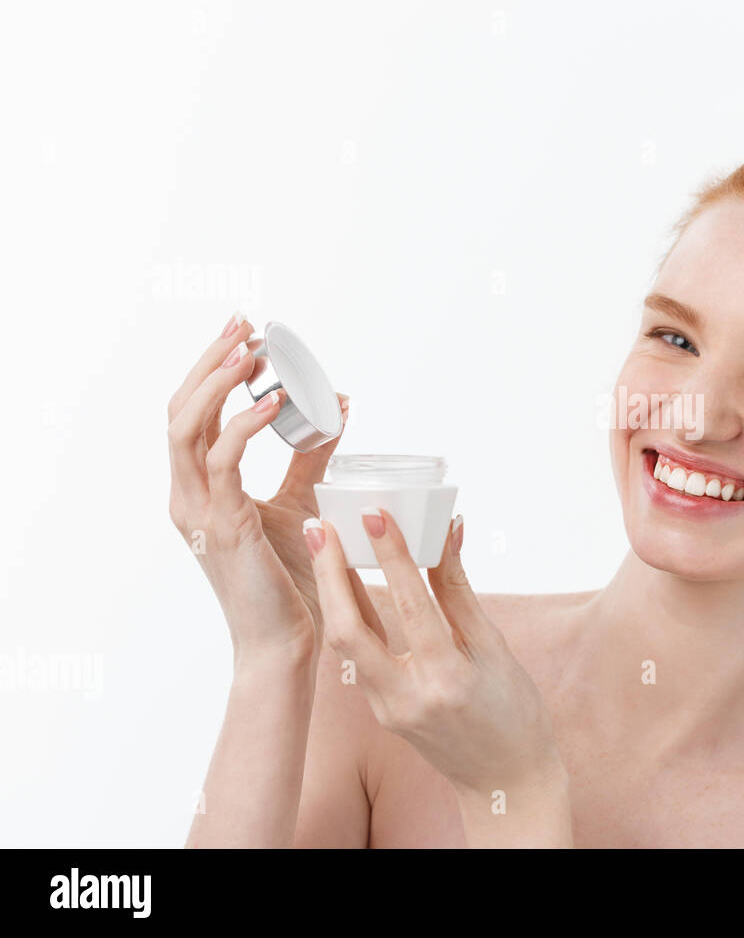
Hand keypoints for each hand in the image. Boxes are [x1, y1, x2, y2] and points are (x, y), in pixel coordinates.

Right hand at [167, 313, 346, 662]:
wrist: (287, 643)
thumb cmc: (294, 580)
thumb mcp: (304, 502)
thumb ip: (312, 456)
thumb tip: (340, 406)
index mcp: (199, 488)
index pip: (190, 413)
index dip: (211, 368)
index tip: (244, 332)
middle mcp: (187, 495)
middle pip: (180, 408)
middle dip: (210, 359)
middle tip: (244, 323)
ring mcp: (199, 510)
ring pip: (187, 426)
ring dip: (218, 381)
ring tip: (253, 352)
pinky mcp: (224, 525)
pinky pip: (223, 461)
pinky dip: (246, 424)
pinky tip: (276, 401)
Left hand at [303, 511, 568, 807]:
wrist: (506, 780)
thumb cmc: (513, 712)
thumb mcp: (495, 649)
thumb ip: (461, 592)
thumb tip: (447, 533)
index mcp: (446, 679)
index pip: (411, 605)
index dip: (392, 555)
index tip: (376, 515)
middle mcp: (407, 697)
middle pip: (350, 629)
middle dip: (329, 574)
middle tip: (319, 526)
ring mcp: (387, 710)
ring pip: (345, 643)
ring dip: (331, 592)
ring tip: (323, 544)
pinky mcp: (380, 712)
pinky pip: (358, 656)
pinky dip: (351, 615)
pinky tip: (346, 583)